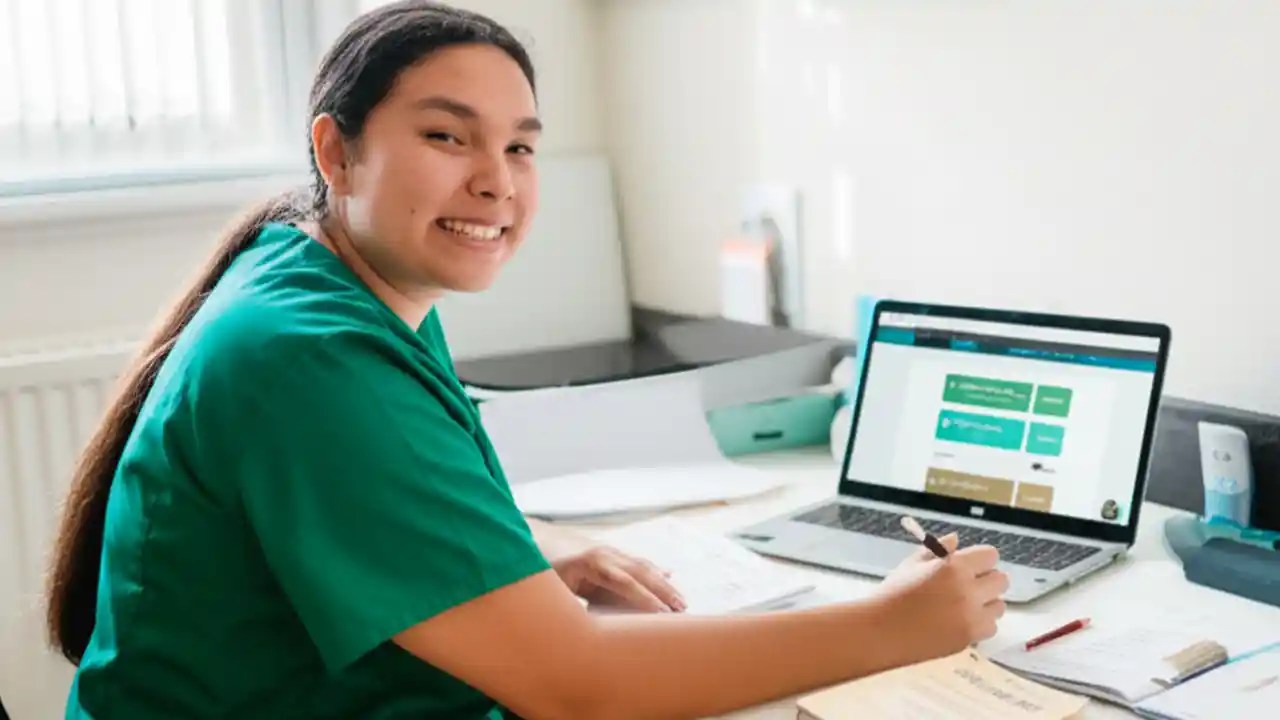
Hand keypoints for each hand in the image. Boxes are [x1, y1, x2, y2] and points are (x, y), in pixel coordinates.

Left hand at [551, 545, 686, 612]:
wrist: (540, 542)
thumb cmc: (545, 571)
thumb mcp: (553, 590)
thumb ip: (570, 606)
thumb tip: (587, 628)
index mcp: (591, 563)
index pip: (624, 582)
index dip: (643, 598)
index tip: (661, 613)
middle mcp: (606, 554)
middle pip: (640, 572)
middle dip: (663, 591)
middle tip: (682, 609)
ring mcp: (611, 551)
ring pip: (644, 566)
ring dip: (664, 583)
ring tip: (682, 602)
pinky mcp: (614, 554)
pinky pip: (638, 562)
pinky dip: (655, 571)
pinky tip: (669, 575)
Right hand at [878, 533, 1008, 654]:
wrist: (881, 631)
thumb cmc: (892, 594)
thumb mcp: (911, 565)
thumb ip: (937, 550)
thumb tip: (955, 539)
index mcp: (953, 566)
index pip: (990, 556)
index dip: (980, 560)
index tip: (970, 566)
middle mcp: (968, 590)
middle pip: (1001, 580)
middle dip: (987, 580)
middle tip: (970, 586)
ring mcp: (972, 616)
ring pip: (1000, 605)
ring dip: (987, 603)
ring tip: (965, 606)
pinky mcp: (970, 637)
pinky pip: (991, 626)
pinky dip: (980, 624)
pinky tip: (962, 622)